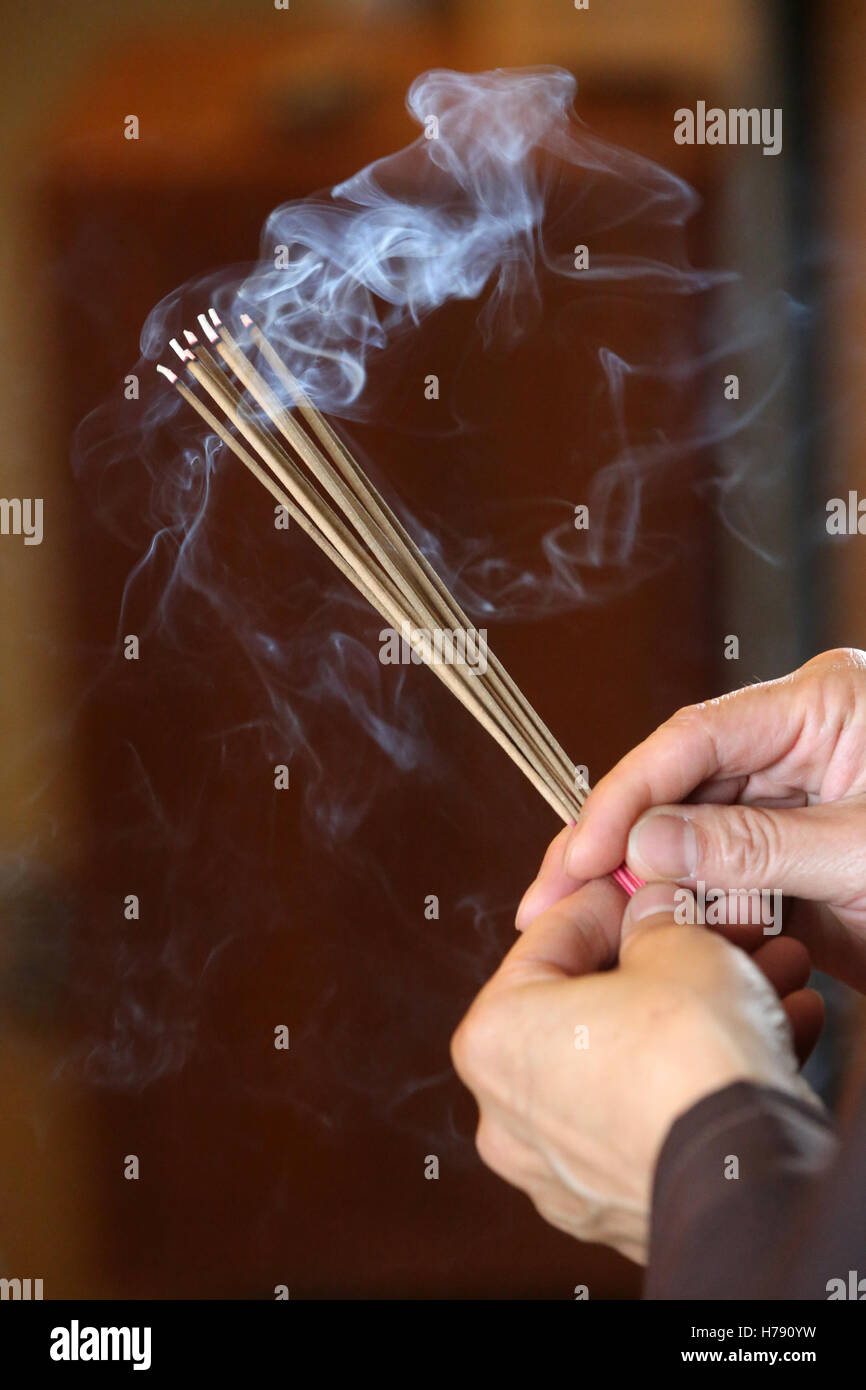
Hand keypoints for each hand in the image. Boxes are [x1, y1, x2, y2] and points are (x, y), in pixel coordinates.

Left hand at [452, 877, 821, 1263]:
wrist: (747, 1179)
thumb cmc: (691, 1059)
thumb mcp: (677, 944)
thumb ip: (654, 918)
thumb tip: (653, 912)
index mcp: (492, 1036)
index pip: (551, 937)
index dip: (612, 901)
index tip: (648, 889)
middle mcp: (507, 1112)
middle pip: (593, 1004)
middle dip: (665, 963)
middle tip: (713, 933)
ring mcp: (560, 1170)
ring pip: (630, 1062)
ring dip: (696, 1016)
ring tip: (762, 981)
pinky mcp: (616, 1204)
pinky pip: (653, 1118)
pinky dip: (697, 1079)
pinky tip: (767, 1042)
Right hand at [521, 648, 865, 989]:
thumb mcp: (862, 852)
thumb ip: (755, 846)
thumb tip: (646, 844)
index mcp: (820, 708)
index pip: (692, 738)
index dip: (626, 797)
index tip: (583, 854)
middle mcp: (798, 749)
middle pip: (676, 787)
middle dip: (616, 847)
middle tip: (552, 898)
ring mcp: (796, 806)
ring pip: (691, 841)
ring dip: (649, 889)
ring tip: (593, 931)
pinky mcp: (797, 864)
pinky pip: (725, 885)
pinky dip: (694, 918)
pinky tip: (654, 943)